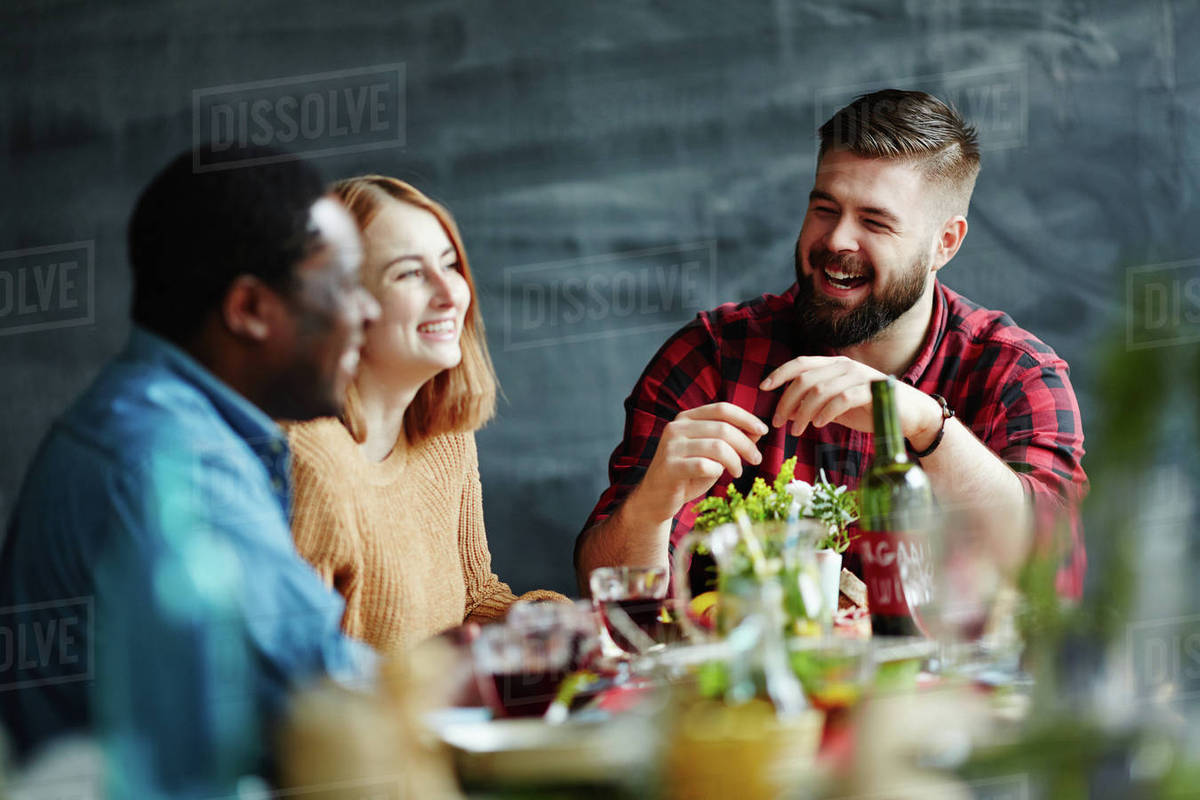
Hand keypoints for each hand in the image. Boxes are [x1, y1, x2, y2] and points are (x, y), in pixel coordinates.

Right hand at [627, 402, 767, 524]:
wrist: (656, 498)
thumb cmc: (688, 474)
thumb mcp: (711, 454)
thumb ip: (730, 441)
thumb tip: (757, 431)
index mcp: (686, 419)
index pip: (722, 409)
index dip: (746, 418)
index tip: (763, 431)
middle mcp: (676, 428)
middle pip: (723, 428)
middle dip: (746, 445)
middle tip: (756, 459)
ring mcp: (671, 446)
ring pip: (717, 447)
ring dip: (735, 460)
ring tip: (738, 471)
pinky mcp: (670, 467)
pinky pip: (705, 466)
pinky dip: (719, 471)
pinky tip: (721, 477)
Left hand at [759, 356, 941, 446]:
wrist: (909, 415)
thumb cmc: (870, 410)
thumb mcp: (836, 406)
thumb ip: (813, 404)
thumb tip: (785, 412)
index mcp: (834, 365)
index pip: (800, 363)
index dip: (779, 374)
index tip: (764, 388)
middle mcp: (844, 366)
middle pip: (804, 379)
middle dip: (786, 401)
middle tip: (778, 422)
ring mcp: (859, 377)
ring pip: (819, 390)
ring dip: (802, 412)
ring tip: (796, 430)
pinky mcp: (872, 391)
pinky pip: (841, 399)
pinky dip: (825, 412)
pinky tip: (818, 424)